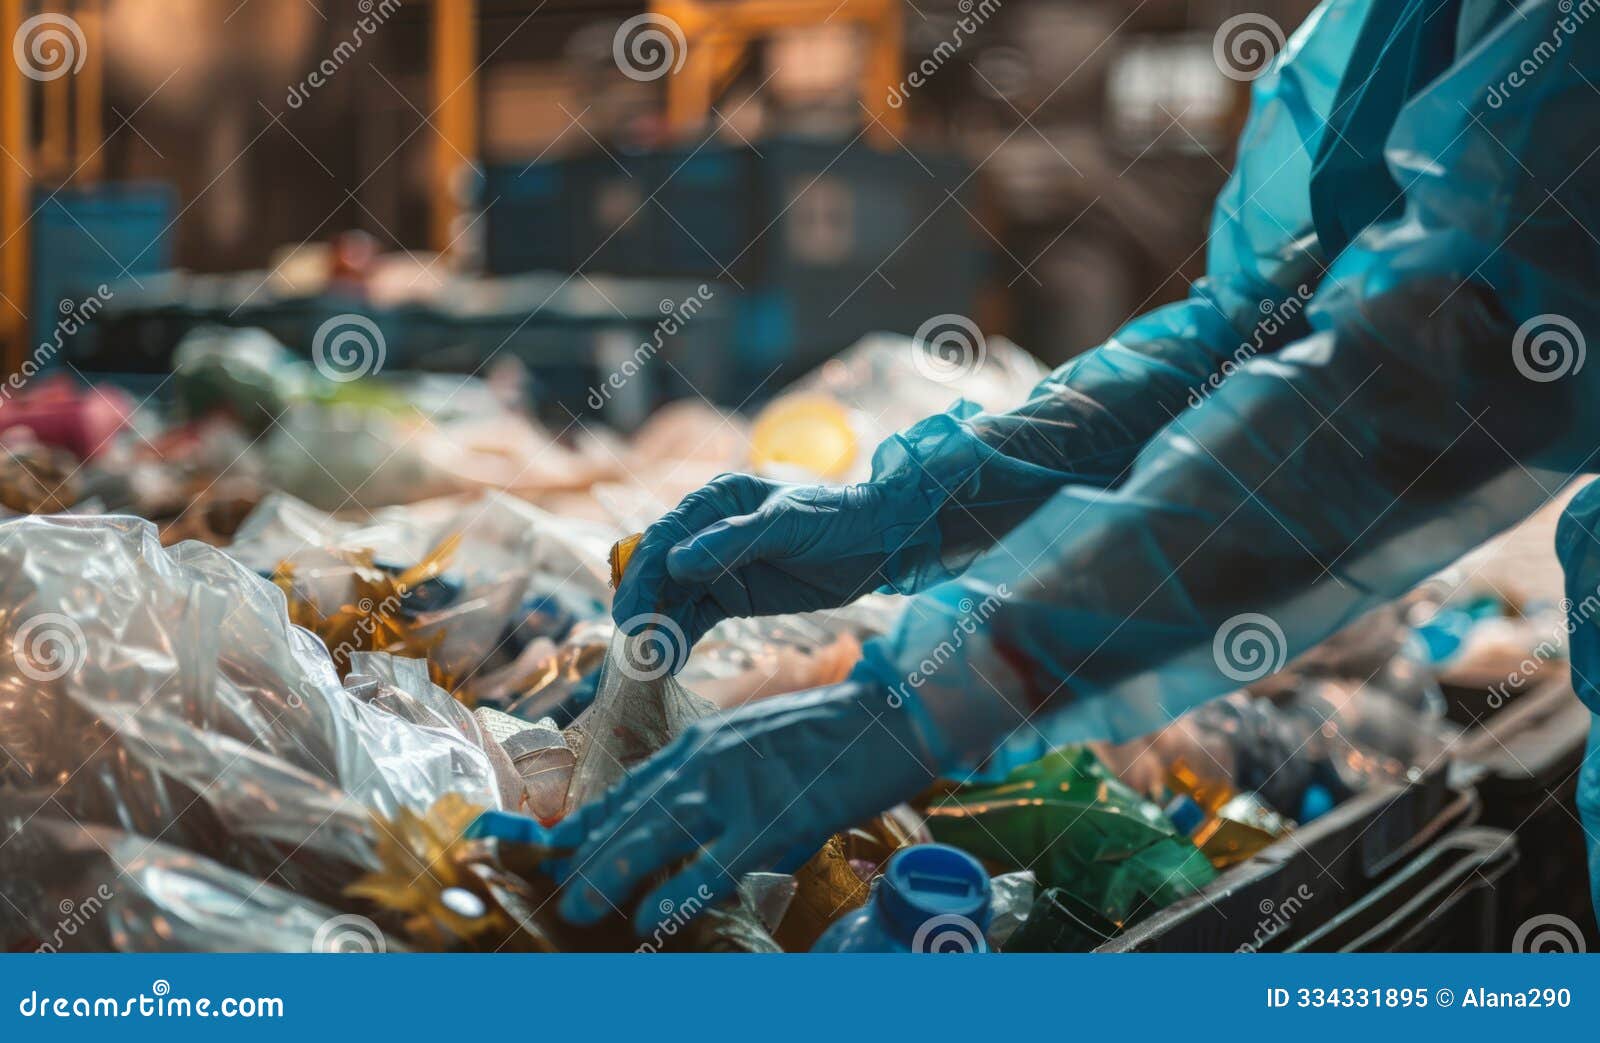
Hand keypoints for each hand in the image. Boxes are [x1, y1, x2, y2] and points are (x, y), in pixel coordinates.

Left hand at [549, 680, 940, 932]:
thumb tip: (696, 828)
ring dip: (612, 872)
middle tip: (554, 889)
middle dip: (587, 853)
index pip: (630, 786)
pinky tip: (650, 919)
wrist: (888, 715)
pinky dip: (675, 894)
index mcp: (701, 742)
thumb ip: (719, 777)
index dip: (589, 819)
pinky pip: (711, 867)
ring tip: (581, 906)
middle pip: (631, 812)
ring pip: (656, 834)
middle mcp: (706, 761)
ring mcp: (736, 790)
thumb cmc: (830, 734)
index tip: (553, 844)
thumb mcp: (756, 742)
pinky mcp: (771, 821)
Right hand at [611, 473, 937, 658]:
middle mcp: (708, 532)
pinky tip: (669, 661)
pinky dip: (680, 637)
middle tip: (633, 640)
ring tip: (648, 660)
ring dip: (658, 626)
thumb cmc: (836, 519)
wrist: (878, 545)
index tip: (633, 607)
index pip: (665, 536)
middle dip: (644, 603)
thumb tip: (675, 561)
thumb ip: (731, 541)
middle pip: (661, 569)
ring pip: (674, 597)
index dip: (644, 572)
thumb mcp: (785, 525)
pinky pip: (696, 618)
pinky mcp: (734, 596)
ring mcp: (719, 566)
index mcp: (716, 501)